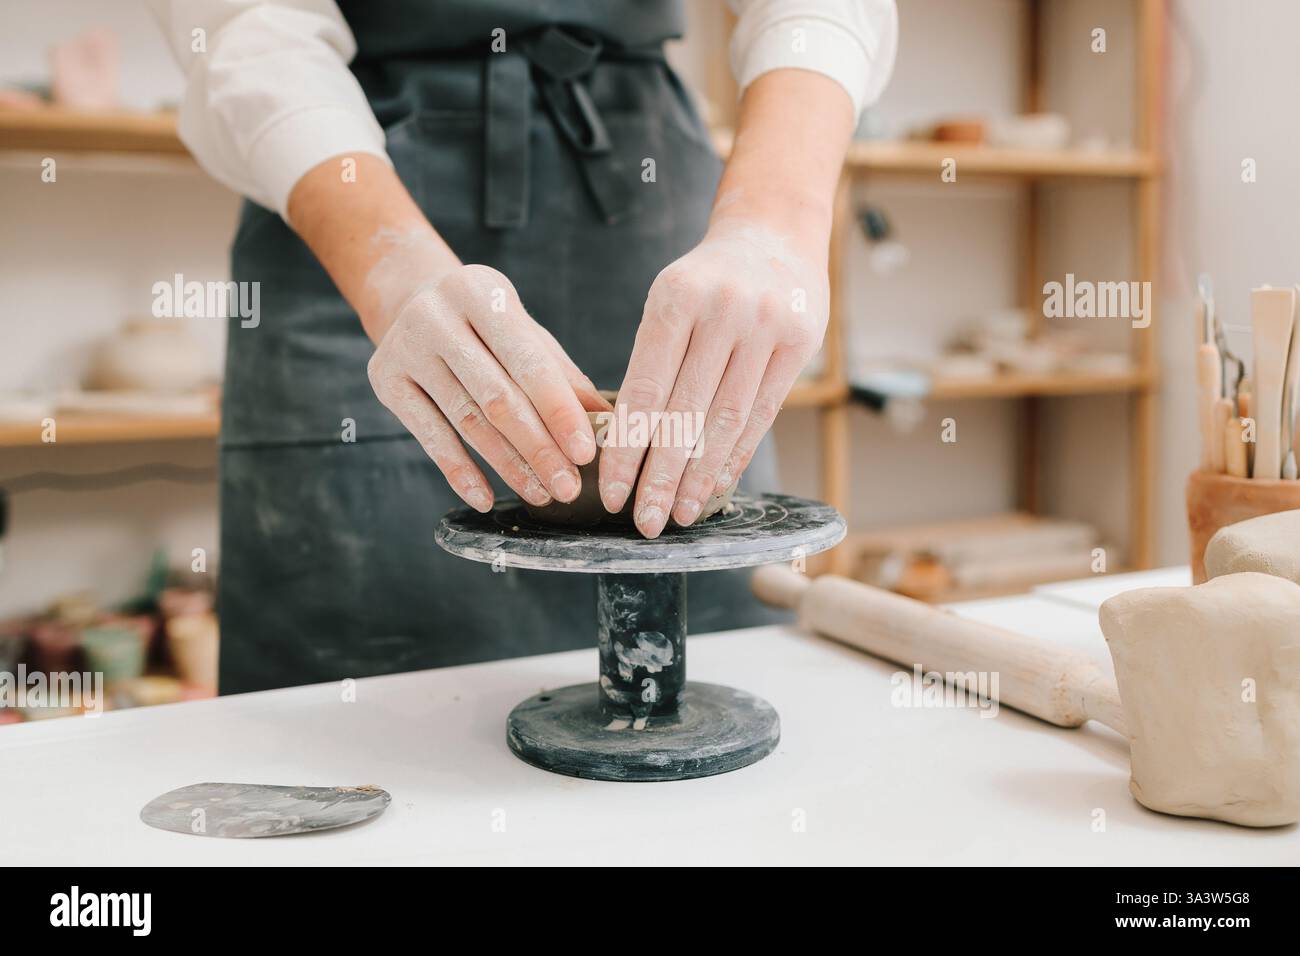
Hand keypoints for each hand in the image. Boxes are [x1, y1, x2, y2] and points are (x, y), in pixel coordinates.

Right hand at [367, 264, 608, 511]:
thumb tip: (608, 425)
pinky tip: (486, 497)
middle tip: (567, 487)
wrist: (409, 298)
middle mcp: (436, 315)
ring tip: (541, 494)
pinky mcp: (385, 380)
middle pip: (497, 397)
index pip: (528, 361)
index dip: (559, 410)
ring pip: (467, 420)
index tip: (586, 452)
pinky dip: (459, 471)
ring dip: (508, 465)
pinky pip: (428, 436)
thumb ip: (563, 375)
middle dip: (538, 448)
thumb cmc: (485, 323)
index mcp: (481, 292)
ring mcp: (405, 347)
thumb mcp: (524, 332)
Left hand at [599, 221, 827, 536]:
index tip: (613, 492)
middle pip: (684, 412)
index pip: (644, 389)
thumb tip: (629, 445)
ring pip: (725, 419)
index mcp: (674, 297)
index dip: (626, 448)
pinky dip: (736, 455)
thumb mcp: (670, 298)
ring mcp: (765, 325)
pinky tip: (716, 486)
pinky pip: (762, 414)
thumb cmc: (709, 278)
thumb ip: (654, 359)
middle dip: (660, 476)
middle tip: (644, 522)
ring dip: (698, 476)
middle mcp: (721, 310)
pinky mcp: (800, 342)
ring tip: (678, 514)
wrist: (775, 231)